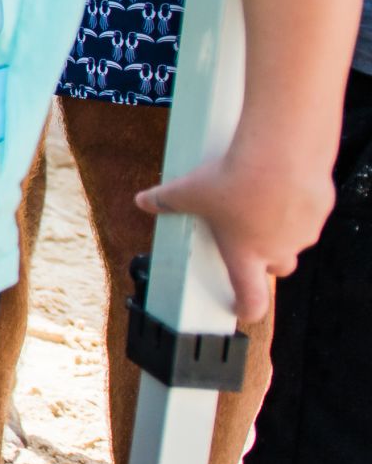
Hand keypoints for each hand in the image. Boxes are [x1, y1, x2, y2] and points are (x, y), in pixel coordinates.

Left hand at [136, 137, 334, 322]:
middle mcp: (279, 249)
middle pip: (278, 268)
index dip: (246, 308)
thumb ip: (166, 200)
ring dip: (282, 229)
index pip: (251, 297)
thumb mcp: (190, 190)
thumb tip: (143, 200)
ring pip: (296, 239)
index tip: (240, 309)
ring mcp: (304, 230)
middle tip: (249, 239)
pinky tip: (282, 181)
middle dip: (266, 260)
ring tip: (262, 201)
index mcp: (246, 254)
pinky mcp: (320, 208)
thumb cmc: (233, 180)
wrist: (280, 154)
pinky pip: (310, 211)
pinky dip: (298, 203)